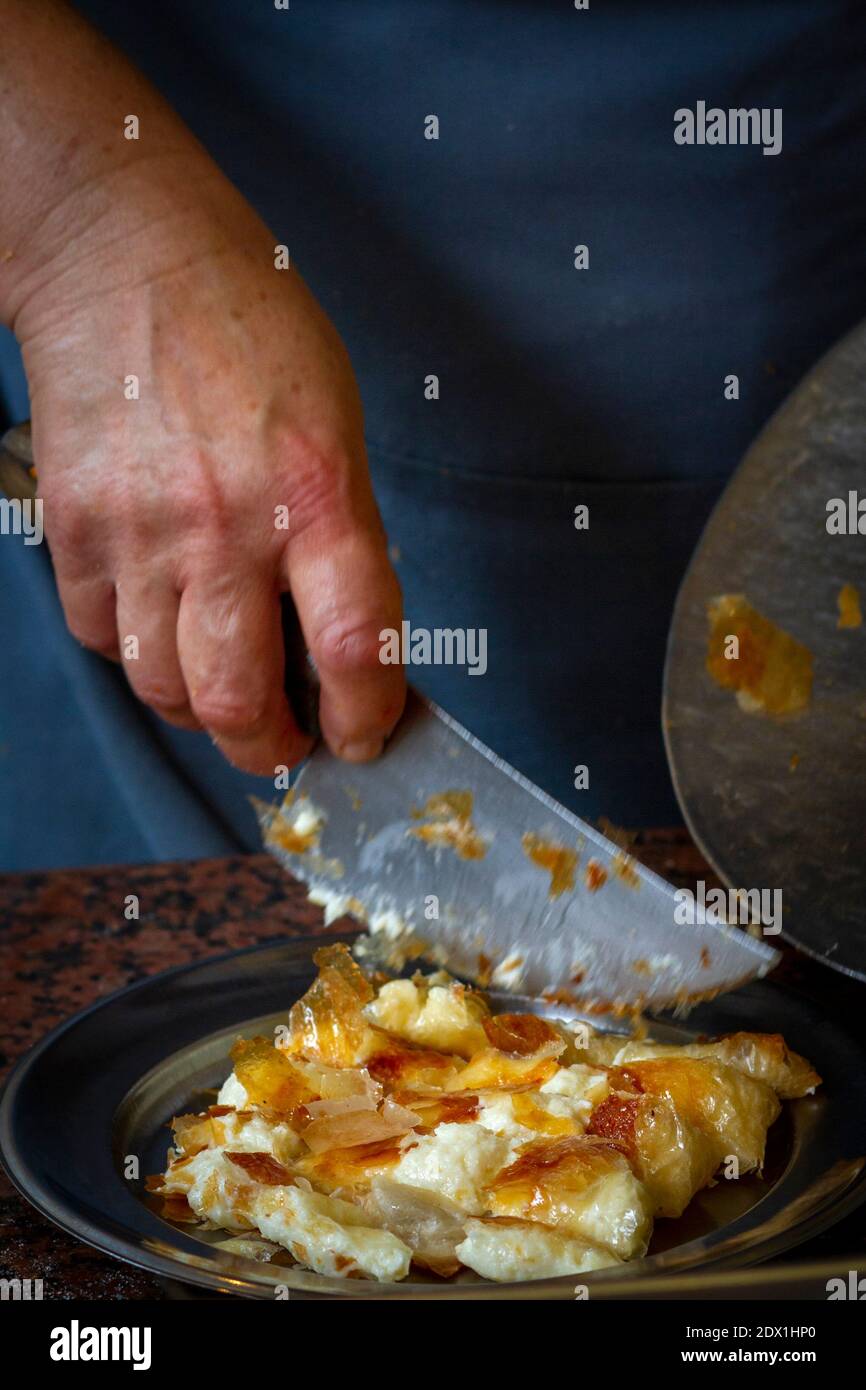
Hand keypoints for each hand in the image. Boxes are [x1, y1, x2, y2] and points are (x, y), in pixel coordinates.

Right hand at [14, 160, 404, 774]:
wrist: (127, 256)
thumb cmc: (252, 332)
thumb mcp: (338, 426)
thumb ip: (342, 540)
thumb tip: (340, 649)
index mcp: (316, 492)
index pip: (355, 648)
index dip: (365, 717)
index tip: (363, 736)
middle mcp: (226, 524)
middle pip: (238, 702)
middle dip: (271, 748)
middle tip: (286, 743)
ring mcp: (139, 533)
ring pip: (164, 690)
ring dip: (202, 711)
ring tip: (225, 688)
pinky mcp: (72, 530)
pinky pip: (103, 639)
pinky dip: (138, 653)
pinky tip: (162, 619)